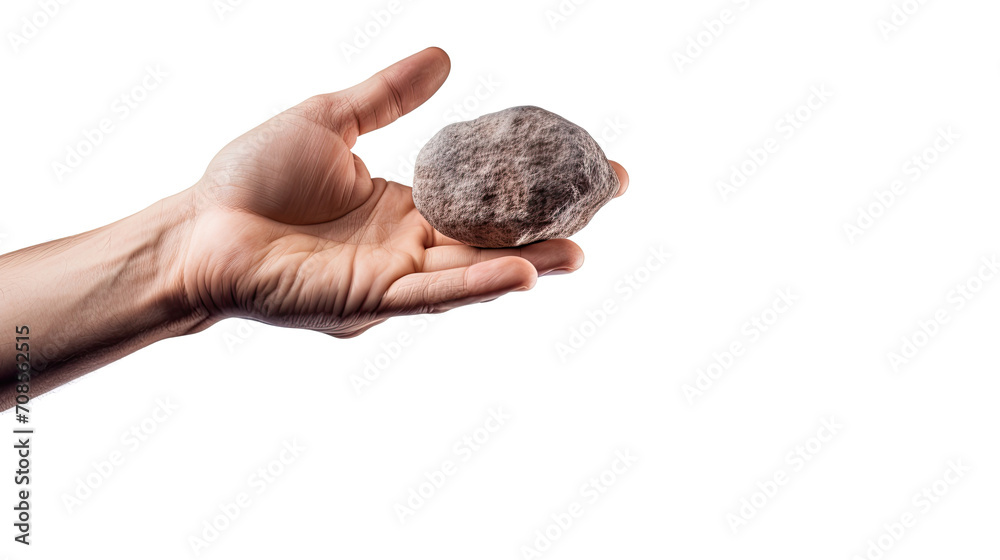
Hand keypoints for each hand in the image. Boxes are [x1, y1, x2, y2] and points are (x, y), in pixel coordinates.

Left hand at [181, 47, 628, 336]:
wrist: (198, 227)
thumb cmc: (252, 178)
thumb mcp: (330, 120)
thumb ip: (389, 97)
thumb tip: (444, 57)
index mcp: (406, 205)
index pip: (486, 194)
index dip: (534, 180)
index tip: (585, 162)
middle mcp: (410, 245)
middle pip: (494, 236)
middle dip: (552, 221)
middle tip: (607, 198)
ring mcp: (394, 277)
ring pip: (472, 272)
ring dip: (528, 263)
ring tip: (580, 250)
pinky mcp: (369, 301)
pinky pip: (432, 293)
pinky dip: (476, 286)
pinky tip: (523, 274)